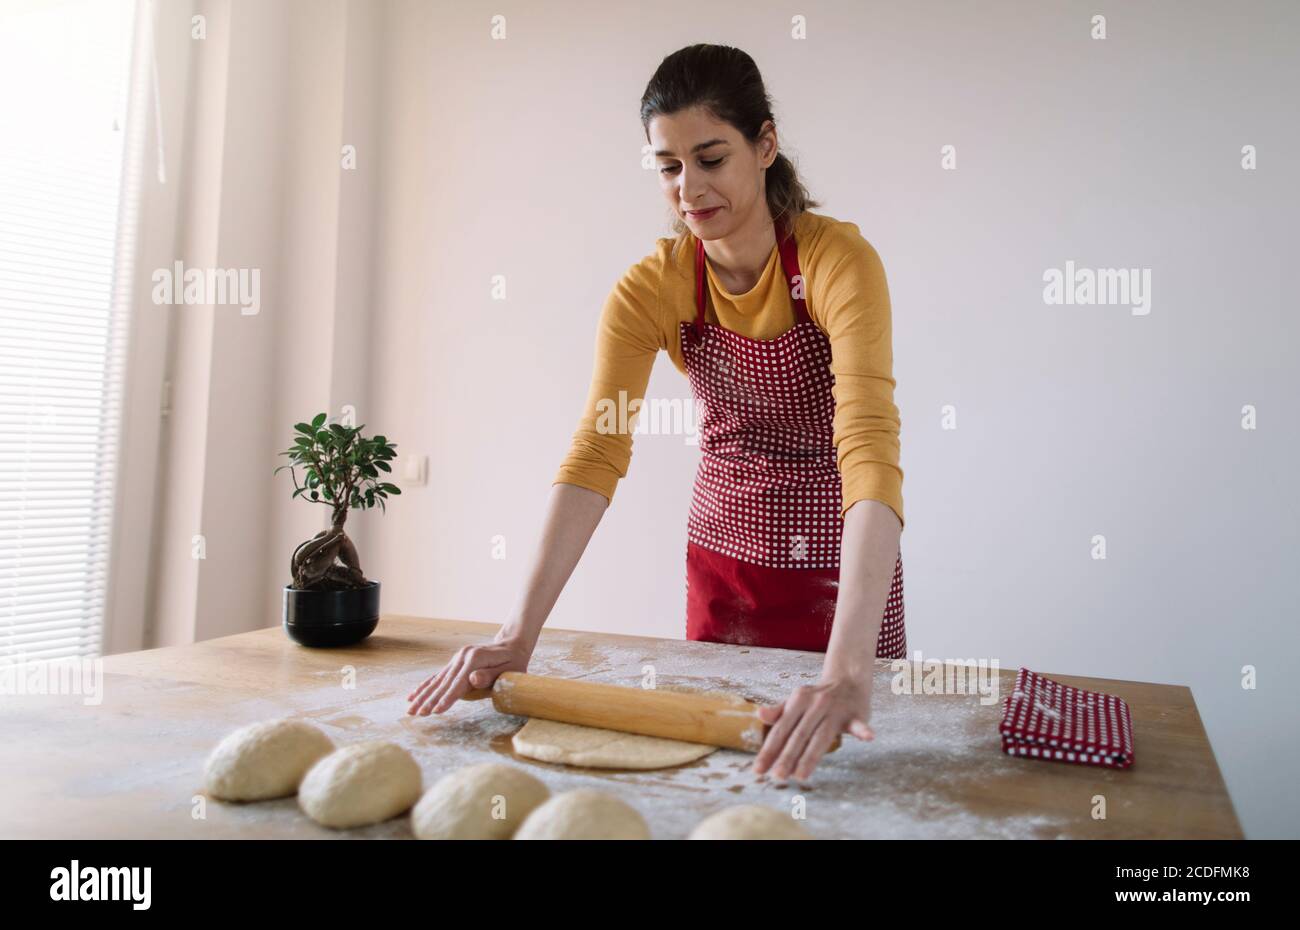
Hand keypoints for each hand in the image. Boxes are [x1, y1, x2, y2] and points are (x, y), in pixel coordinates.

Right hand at [405, 633, 531, 715]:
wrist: (512, 645)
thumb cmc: (514, 662)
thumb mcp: (509, 670)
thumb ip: (490, 676)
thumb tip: (472, 680)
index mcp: (475, 659)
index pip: (458, 683)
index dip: (447, 698)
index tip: (436, 710)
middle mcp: (462, 657)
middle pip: (443, 682)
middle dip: (429, 699)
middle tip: (416, 714)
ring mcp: (457, 658)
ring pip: (437, 680)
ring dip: (423, 695)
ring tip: (410, 709)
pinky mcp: (455, 662)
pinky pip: (438, 676)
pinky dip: (425, 686)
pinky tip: (413, 695)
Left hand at [751, 676, 874, 781]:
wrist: (849, 678)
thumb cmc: (818, 696)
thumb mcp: (796, 701)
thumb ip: (779, 712)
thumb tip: (759, 715)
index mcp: (798, 701)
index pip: (781, 729)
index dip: (769, 750)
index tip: (758, 770)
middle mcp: (816, 704)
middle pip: (800, 735)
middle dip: (787, 757)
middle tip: (777, 776)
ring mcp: (836, 709)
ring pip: (822, 736)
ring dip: (811, 756)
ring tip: (800, 776)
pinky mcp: (856, 714)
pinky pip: (859, 724)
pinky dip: (863, 730)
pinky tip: (868, 737)